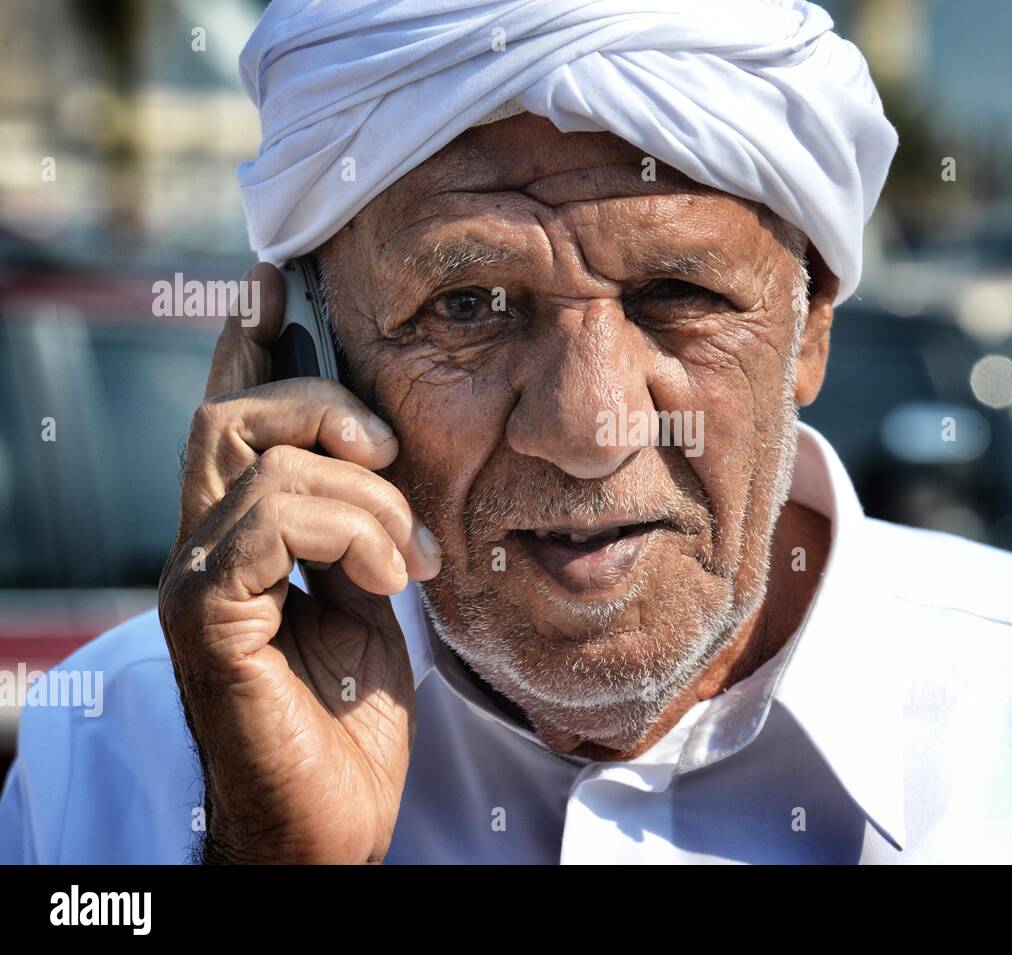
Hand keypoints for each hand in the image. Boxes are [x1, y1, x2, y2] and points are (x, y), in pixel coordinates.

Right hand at [157, 263, 441, 863]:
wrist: (334, 819)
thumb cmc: (354, 716)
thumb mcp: (374, 596)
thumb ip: (364, 524)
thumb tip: (381, 455)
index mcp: (250, 535)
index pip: (237, 418)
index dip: (252, 344)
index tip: (277, 280)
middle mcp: (208, 546)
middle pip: (235, 415)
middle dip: (326, 405)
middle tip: (391, 452)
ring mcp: (199, 581)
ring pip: (262, 459)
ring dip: (368, 498)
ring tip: (410, 560)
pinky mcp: (206, 620)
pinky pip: (264, 522)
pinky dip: (347, 534)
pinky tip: (387, 580)